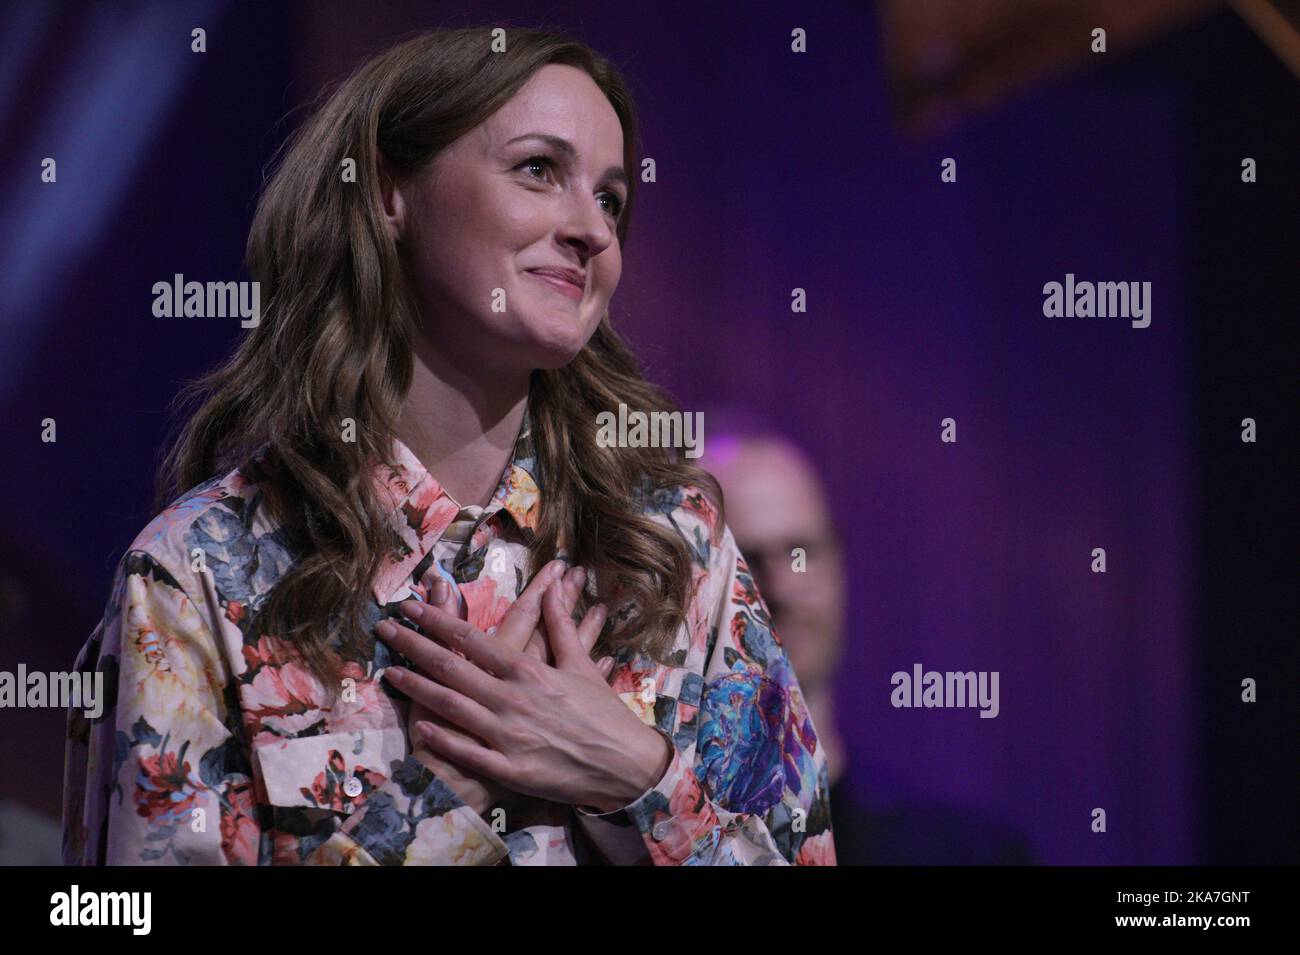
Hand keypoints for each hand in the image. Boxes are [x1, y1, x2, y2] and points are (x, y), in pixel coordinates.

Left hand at [386, 560, 593, 815]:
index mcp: (529, 670)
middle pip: (453, 666)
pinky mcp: (511, 769)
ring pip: (453, 706)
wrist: (624, 765)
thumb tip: (553, 587)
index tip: (411, 606)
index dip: (438, 620)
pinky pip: (470, 753)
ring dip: (418, 687)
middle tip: (387, 628)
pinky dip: (444, 739)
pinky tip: (420, 726)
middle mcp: (514, 698)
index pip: (474, 638)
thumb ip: (561, 625)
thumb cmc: (602, 713)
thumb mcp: (581, 665)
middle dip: (415, 645)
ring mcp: (509, 735)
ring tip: (391, 672)